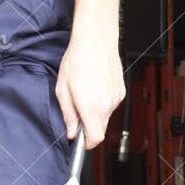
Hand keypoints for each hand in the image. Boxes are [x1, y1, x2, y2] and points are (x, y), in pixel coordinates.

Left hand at [54, 27, 125, 148]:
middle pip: (100, 128)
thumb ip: (68, 114)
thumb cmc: (77, 60)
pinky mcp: (121, 90)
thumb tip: (71, 131)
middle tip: (77, 109)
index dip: (87, 144)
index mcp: (91, 107)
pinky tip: (95, 85)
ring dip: (95, 111)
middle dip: (89, 126)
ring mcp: (116, 98)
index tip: (80, 141)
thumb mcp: (62, 89)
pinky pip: (111, 104)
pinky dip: (103, 101)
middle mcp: (107, 105)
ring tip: (85, 91)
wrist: (96, 40)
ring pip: (106, 116)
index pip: (95, 139)